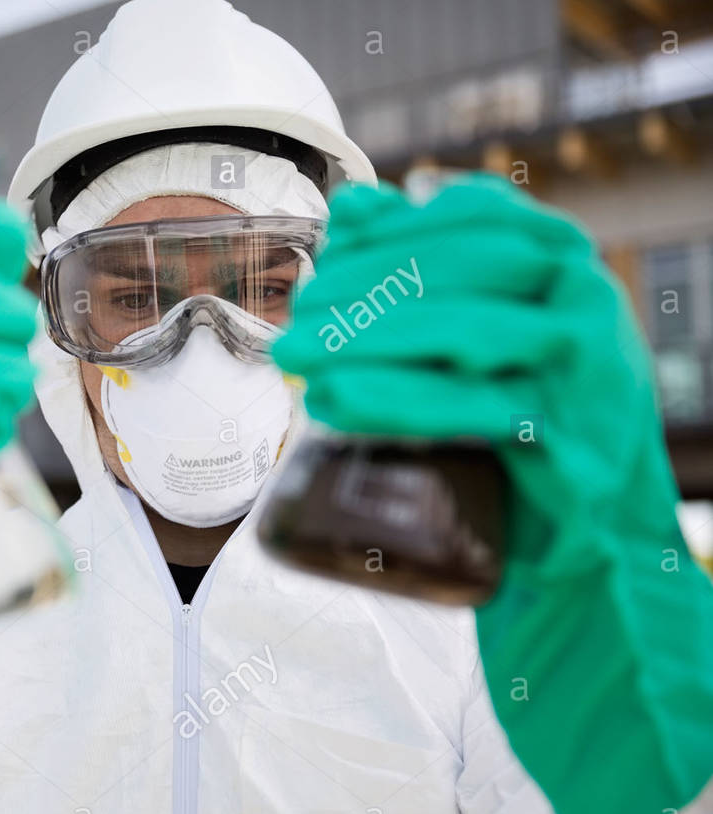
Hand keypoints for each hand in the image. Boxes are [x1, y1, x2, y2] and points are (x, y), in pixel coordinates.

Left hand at [273, 175, 712, 813]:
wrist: (593, 536)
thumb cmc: (521, 420)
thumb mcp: (478, 334)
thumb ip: (424, 269)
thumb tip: (353, 202)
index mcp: (564, 265)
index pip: (478, 216)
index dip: (395, 229)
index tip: (327, 248)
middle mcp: (588, 305)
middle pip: (469, 268)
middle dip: (370, 284)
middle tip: (296, 313)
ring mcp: (589, 376)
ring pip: (469, 334)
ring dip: (369, 337)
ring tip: (295, 356)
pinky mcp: (573, 446)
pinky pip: (477, 412)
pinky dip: (396, 401)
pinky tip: (332, 400)